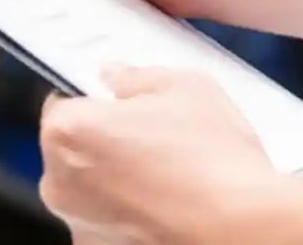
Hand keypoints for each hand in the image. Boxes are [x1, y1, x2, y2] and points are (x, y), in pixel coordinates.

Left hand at [38, 66, 302, 243]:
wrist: (242, 227)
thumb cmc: (212, 163)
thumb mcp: (183, 86)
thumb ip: (136, 76)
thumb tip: (120, 77)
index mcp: (67, 131)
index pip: (63, 98)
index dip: (95, 95)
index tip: (117, 98)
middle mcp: (60, 183)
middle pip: (71, 145)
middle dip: (104, 136)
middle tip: (152, 131)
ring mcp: (81, 223)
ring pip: (91, 185)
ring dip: (116, 176)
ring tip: (168, 168)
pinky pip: (108, 217)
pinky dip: (130, 208)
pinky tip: (167, 197)